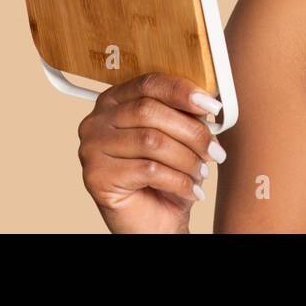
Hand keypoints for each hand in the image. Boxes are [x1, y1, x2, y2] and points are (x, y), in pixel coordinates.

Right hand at [77, 72, 225, 233]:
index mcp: (115, 100)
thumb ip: (184, 114)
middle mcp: (96, 121)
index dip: (182, 91)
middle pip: (150, 111)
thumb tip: (205, 102)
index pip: (149, 83)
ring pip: (151, 141)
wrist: (153, 221)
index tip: (212, 105)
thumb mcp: (178, 138)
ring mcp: (91, 148)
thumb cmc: (164, 177)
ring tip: (202, 172)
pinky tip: (191, 189)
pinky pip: (148, 170)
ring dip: (187, 159)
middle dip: (191, 131)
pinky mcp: (96, 176)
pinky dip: (178, 180)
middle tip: (214, 150)